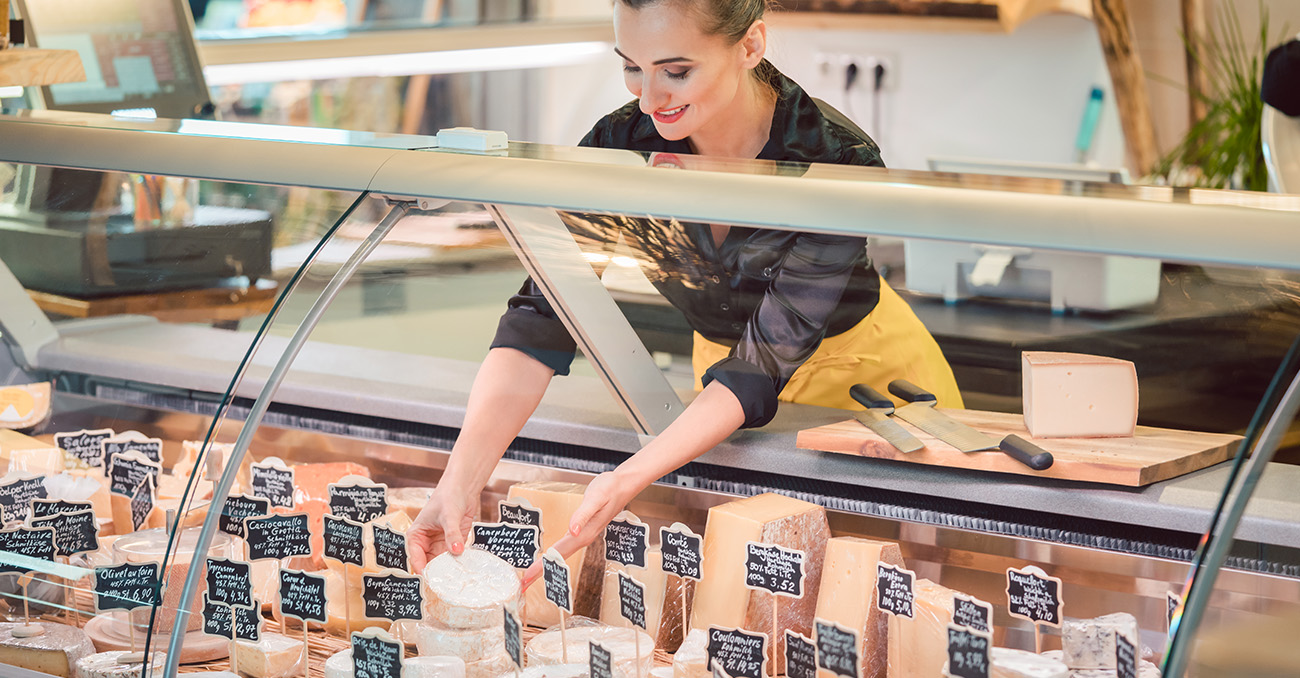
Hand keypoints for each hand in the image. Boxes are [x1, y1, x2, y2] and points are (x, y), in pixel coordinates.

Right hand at [408, 486, 477, 571]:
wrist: (463, 489)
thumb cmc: (448, 497)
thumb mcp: (449, 516)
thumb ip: (452, 534)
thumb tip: (456, 551)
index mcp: (416, 535)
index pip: (415, 557)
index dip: (421, 568)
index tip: (430, 579)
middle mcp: (426, 542)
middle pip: (428, 563)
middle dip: (436, 572)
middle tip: (446, 582)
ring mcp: (439, 544)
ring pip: (440, 563)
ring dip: (448, 570)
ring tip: (456, 578)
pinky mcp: (452, 544)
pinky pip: (453, 558)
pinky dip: (457, 563)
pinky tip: (464, 569)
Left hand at [520, 470, 636, 587]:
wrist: (623, 485)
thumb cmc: (610, 489)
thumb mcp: (595, 498)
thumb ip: (583, 514)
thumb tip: (572, 530)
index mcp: (584, 533)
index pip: (558, 553)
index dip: (542, 566)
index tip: (528, 577)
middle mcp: (583, 537)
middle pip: (558, 558)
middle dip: (540, 572)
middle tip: (523, 585)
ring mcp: (583, 535)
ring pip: (561, 554)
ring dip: (547, 566)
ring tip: (531, 576)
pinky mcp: (582, 530)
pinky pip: (565, 547)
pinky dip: (554, 556)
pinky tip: (549, 559)